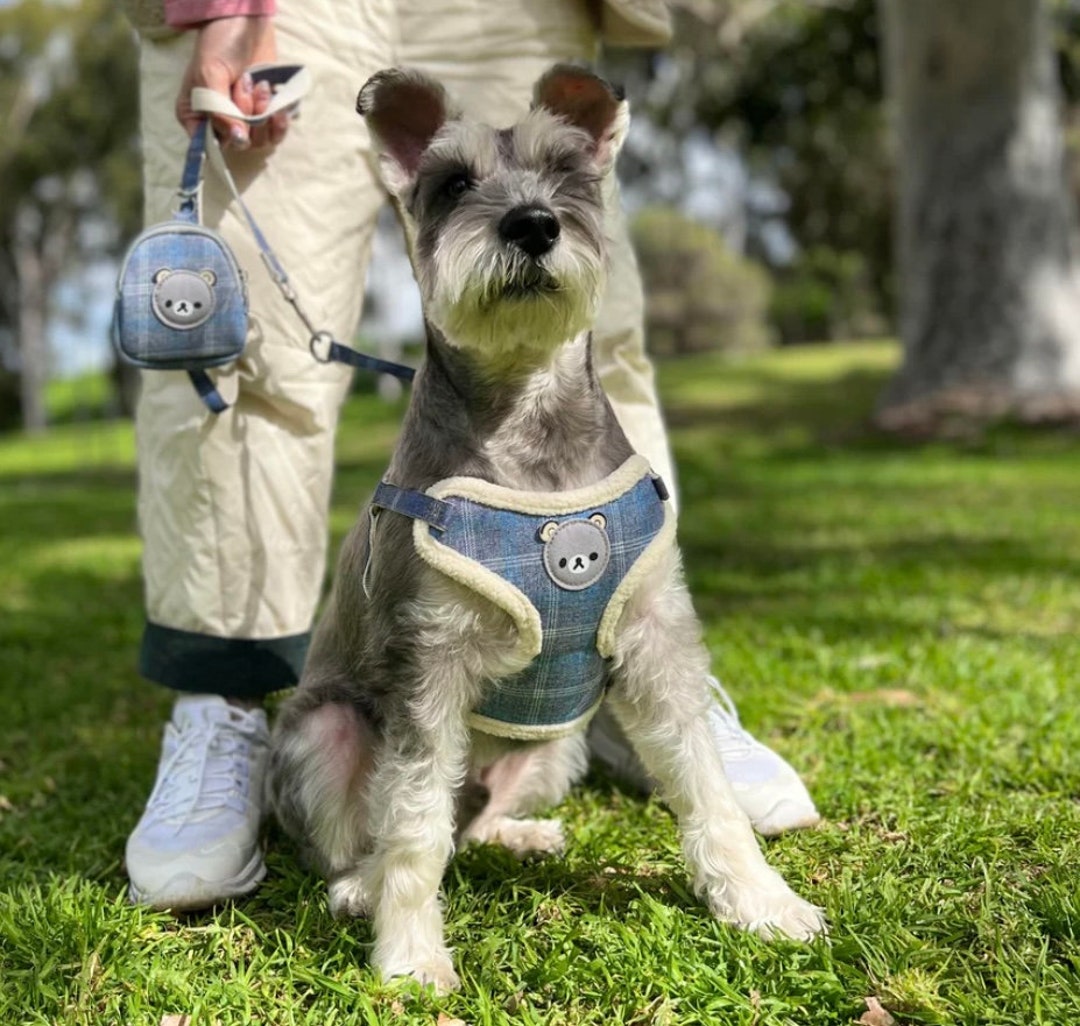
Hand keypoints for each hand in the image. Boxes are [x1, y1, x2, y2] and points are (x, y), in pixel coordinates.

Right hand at [176, 16, 290, 149]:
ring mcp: (245, 121)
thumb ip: (220, 110)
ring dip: (262, 113)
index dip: (226, 137)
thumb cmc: (218, 45)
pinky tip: (277, 105)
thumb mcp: (210, 74)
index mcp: (196, 115)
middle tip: (245, 83)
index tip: (237, 127)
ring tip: (259, 85)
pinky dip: (278, 122)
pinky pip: (275, 135)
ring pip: (259, 141)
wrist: (246, 24)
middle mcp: (219, 123)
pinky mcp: (266, 117)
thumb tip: (238, 139)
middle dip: (246, 115)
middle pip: (239, 143)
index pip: (209, 145)